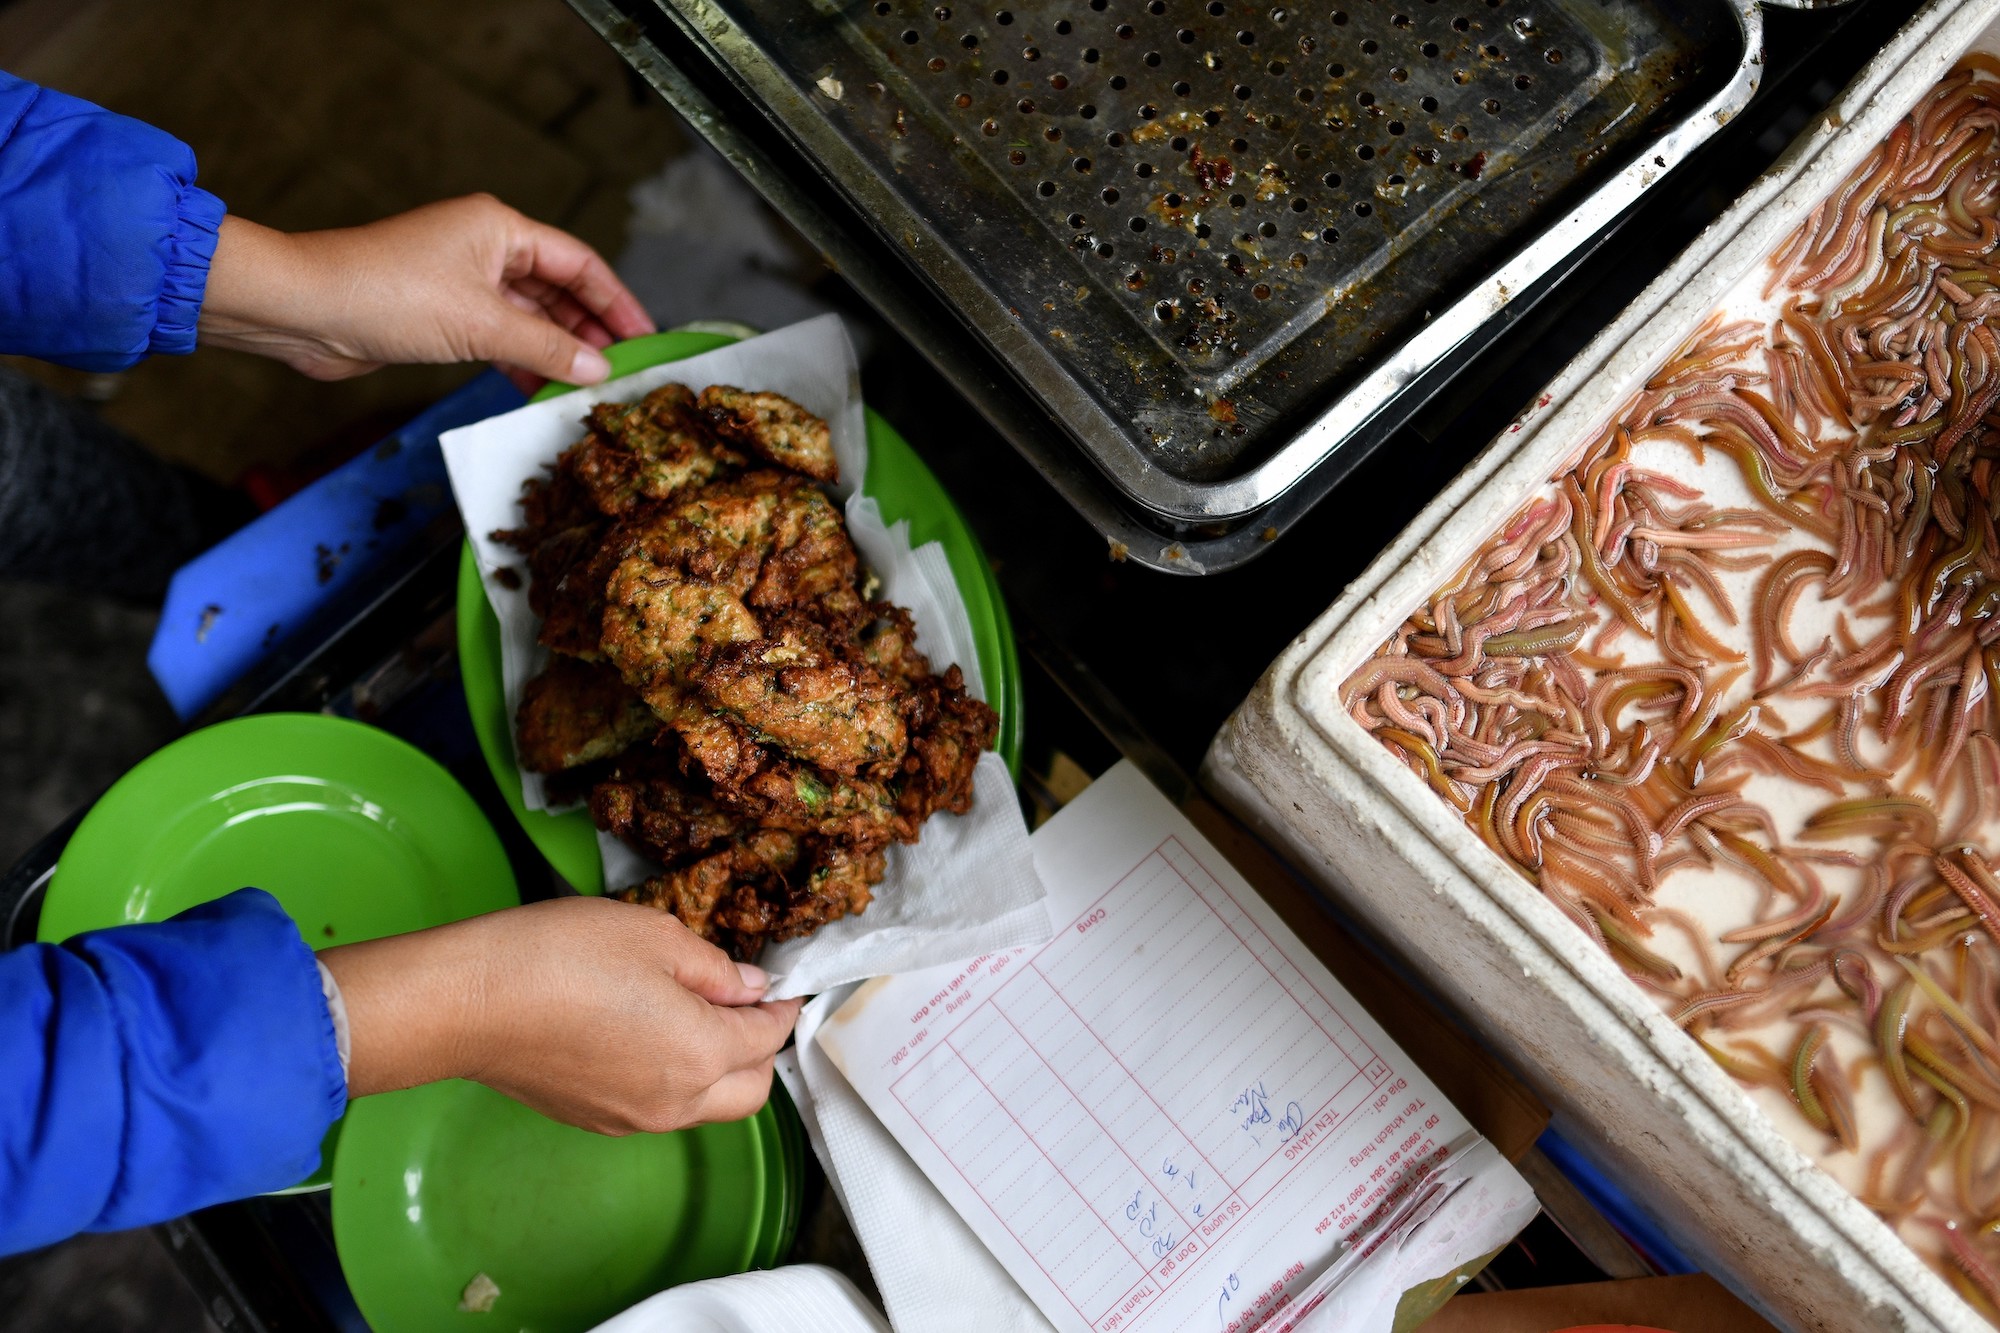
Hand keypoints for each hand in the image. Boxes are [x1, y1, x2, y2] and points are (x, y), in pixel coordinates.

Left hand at [197, 195, 655, 390]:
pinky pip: (500, 338)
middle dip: (590, 332)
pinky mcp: (442, 316)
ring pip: (530, 318)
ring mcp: (463, 283)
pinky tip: (541, 390)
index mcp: (501, 229)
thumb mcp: (481, 324)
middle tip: (623, 372)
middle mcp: (485, 249)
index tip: (645, 338)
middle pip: (559, 291)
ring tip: (588, 388)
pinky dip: (523, 362)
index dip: (617, 303)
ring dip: (557, 352)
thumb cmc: (384, 294)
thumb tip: (597, 369)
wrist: (305, 311)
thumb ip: (546, 347)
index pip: (580, 264)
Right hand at [319, 897, 800, 1134]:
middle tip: (747, 1004)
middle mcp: (676, 1101)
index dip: (783, 1006)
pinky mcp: (595, 1120)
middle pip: (751, 1091)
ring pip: (706, 1107)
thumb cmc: (560, 956)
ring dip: (719, 1071)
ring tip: (696, 1015)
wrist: (469, 1003)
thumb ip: (715, 968)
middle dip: (762, 1051)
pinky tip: (649, 1036)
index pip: (769, 1038)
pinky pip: (660, 1109)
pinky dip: (674, 1080)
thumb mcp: (655, 936)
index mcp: (702, 1054)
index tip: (783, 983)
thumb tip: (748, 987)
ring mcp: (633, 1118)